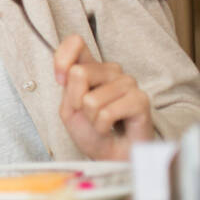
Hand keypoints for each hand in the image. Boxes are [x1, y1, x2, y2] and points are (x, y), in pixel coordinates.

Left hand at [53, 34, 153, 159]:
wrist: (110, 157)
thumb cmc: (91, 131)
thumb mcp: (68, 107)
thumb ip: (68, 85)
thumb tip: (71, 70)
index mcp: (91, 67)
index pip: (76, 42)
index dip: (62, 58)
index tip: (60, 79)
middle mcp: (111, 71)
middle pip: (79, 73)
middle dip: (76, 101)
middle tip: (88, 114)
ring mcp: (128, 83)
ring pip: (91, 98)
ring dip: (91, 118)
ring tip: (101, 123)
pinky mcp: (140, 99)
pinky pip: (107, 112)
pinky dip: (102, 126)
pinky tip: (111, 128)